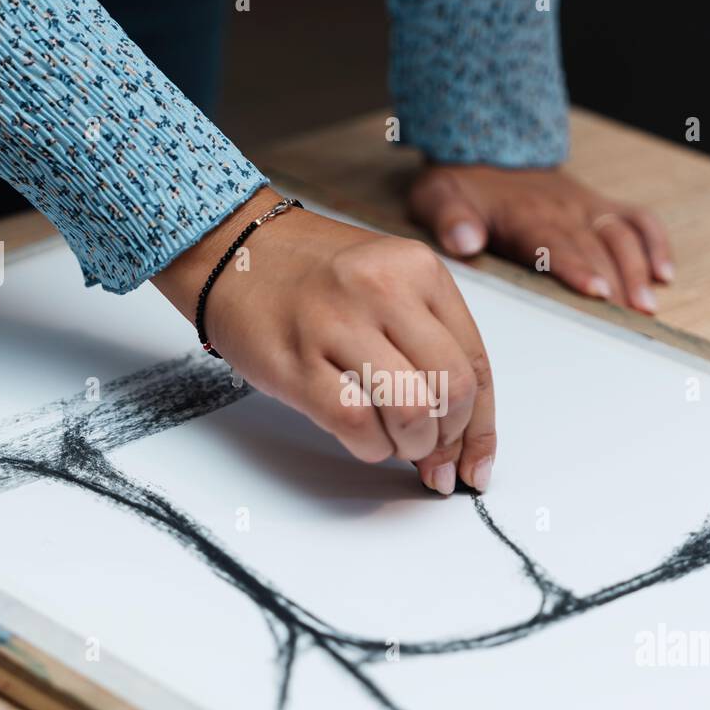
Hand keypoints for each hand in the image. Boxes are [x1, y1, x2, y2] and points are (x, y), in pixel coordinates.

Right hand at [153, 187, 495, 493]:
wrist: (230, 248)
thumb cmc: (311, 274)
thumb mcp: (387, 281)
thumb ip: (427, 343)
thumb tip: (457, 435)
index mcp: (419, 270)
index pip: (476, 363)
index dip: (479, 427)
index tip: (473, 461)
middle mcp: (385, 290)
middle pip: (452, 391)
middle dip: (447, 440)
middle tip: (429, 454)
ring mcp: (338, 324)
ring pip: (411, 413)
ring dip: (409, 447)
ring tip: (392, 441)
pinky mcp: (297, 361)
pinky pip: (356, 424)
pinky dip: (369, 447)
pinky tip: (360, 437)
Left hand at [408, 165, 674, 313]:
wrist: (485, 152)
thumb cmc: (461, 189)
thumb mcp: (438, 197)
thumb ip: (450, 220)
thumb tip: (466, 241)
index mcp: (526, 215)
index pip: (555, 242)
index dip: (578, 266)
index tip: (597, 291)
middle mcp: (563, 210)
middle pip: (595, 246)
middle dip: (616, 280)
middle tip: (631, 316)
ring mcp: (587, 208)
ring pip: (622, 236)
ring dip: (638, 269)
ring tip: (648, 307)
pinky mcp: (601, 207)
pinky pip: (637, 220)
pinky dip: (655, 244)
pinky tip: (664, 275)